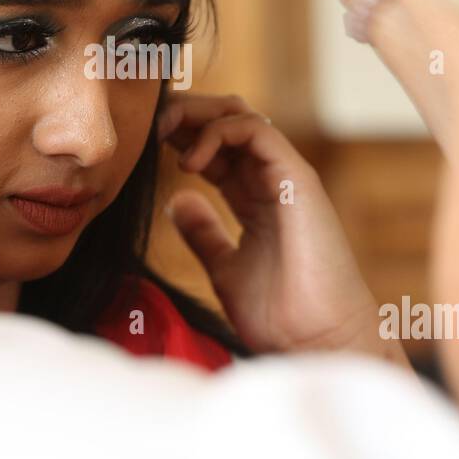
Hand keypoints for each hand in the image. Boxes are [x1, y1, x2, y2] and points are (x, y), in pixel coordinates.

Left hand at [158, 92, 405, 363]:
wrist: (316, 343)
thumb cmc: (280, 316)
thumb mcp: (225, 269)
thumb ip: (204, 234)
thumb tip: (177, 203)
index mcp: (254, 198)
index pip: (214, 148)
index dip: (177, 137)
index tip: (141, 144)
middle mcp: (270, 180)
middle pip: (224, 121)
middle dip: (182, 115)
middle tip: (146, 126)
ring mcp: (285, 175)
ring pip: (239, 115)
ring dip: (195, 115)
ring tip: (162, 133)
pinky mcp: (297, 177)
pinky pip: (257, 130)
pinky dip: (218, 133)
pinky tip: (190, 162)